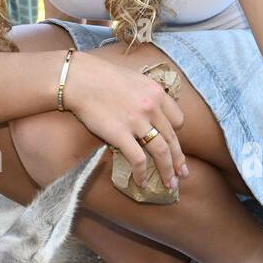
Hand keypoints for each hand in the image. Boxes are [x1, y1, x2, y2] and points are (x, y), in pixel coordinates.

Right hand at [63, 55, 186, 191]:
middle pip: (172, 139)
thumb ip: (148, 95)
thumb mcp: (135, 79)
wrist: (78, 79)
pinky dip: (142, 173)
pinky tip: (142, 182)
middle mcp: (152, 107)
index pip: (178, 120)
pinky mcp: (120, 134)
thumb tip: (154, 110)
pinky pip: (138, 159)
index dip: (175, 134)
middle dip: (179, 160)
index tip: (172, 143)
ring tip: (170, 185)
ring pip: (161, 152)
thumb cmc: (102, 77)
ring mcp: (137, 121)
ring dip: (167, 171)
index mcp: (157, 93)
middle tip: (183, 174)